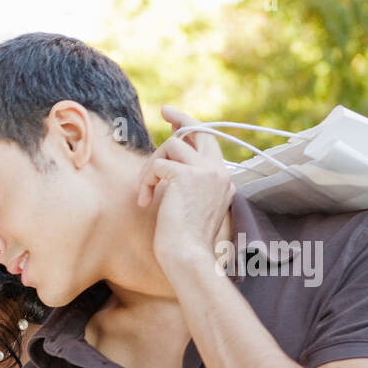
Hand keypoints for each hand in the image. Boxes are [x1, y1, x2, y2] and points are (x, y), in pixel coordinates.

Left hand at [137, 105, 234, 277]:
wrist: (188, 257)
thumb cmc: (184, 242)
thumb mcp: (190, 207)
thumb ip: (186, 184)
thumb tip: (167, 166)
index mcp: (222, 180)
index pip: (208, 143)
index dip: (190, 128)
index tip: (173, 119)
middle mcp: (219, 172)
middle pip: (200, 130)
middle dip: (181, 118)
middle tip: (164, 110)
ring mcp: (206, 172)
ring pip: (171, 146)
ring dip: (150, 166)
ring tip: (145, 191)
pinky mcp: (187, 176)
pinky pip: (157, 165)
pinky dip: (145, 180)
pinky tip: (145, 201)